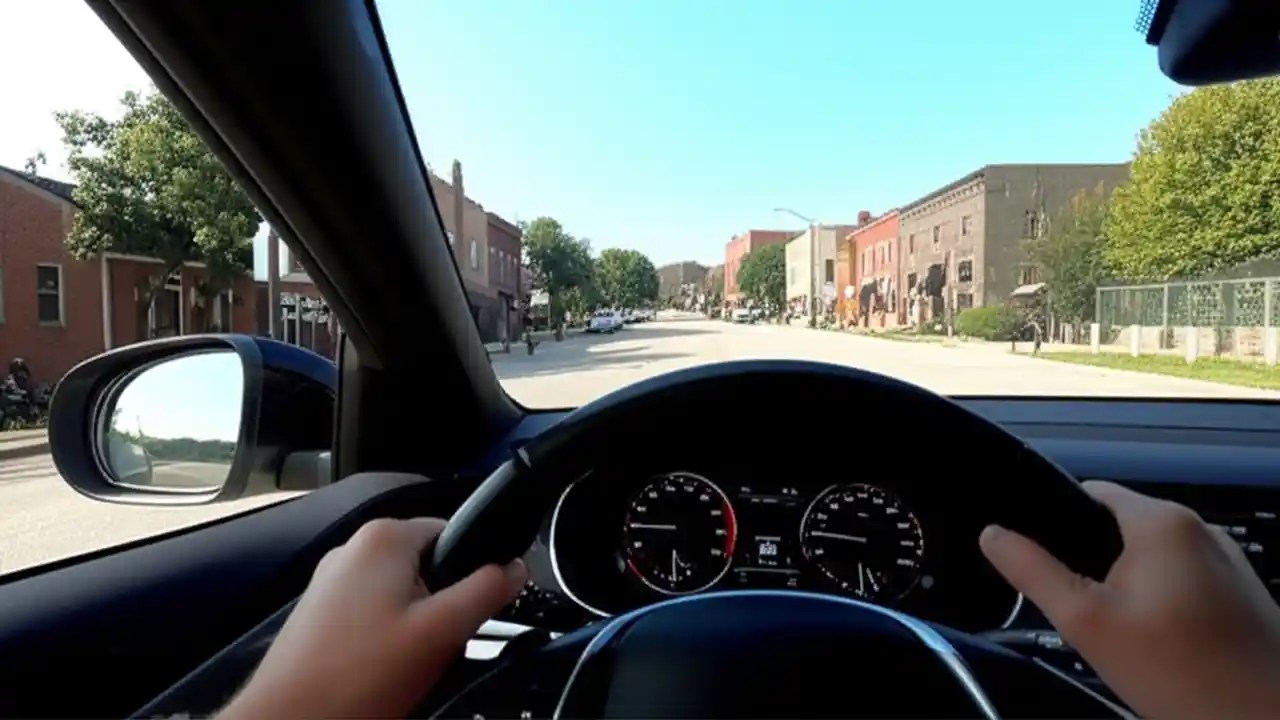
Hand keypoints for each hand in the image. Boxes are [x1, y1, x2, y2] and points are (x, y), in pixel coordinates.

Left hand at [220, 518, 526, 719]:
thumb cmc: (361, 676)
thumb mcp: (441, 632)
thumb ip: (487, 591)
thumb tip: (517, 566)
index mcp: (384, 537)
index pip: (454, 532)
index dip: (474, 570)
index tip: (474, 613)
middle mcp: (353, 549)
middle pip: (428, 566)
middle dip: (442, 606)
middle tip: (440, 646)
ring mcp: (330, 582)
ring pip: (402, 595)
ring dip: (416, 628)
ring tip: (408, 666)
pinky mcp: (319, 615)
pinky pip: (374, 615)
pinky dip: (387, 641)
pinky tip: (382, 673)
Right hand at [981, 481, 1279, 719]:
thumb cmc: (1180, 673)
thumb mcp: (1086, 622)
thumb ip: (1032, 571)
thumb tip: (992, 534)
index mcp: (1162, 521)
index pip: (1090, 491)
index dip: (1057, 522)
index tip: (1045, 563)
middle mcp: (1201, 529)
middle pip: (1120, 529)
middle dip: (1095, 567)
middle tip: (1089, 616)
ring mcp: (1228, 561)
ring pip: (1152, 560)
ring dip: (1129, 589)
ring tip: (1127, 637)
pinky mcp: (1243, 595)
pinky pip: (1184, 583)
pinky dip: (1163, 606)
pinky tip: (1161, 647)